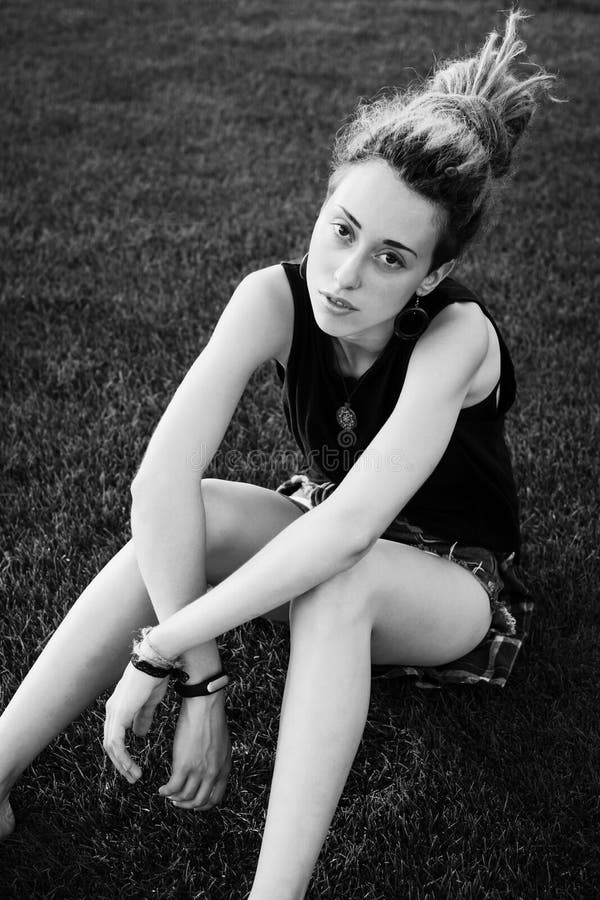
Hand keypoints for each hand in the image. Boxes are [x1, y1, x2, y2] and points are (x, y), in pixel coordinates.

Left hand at [103, 662, 168, 782]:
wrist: (155, 661)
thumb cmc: (154, 677)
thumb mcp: (149, 702)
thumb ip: (142, 718)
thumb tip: (139, 734)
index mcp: (118, 708)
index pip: (114, 736)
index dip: (122, 753)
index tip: (132, 766)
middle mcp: (112, 711)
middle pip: (110, 744)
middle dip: (120, 763)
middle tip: (132, 777)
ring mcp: (114, 712)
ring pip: (111, 746)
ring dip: (121, 764)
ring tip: (134, 776)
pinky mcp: (119, 713)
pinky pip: (116, 741)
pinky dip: (122, 756)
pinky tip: (130, 765)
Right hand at [158, 693, 230, 809]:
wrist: (205, 707)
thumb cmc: (211, 720)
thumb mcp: (221, 745)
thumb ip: (215, 761)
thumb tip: (205, 771)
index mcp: (224, 768)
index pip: (215, 798)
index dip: (203, 805)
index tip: (193, 802)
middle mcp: (213, 773)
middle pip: (200, 801)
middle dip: (187, 805)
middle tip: (177, 802)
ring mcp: (198, 771)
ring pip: (185, 797)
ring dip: (175, 799)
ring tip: (168, 794)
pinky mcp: (184, 765)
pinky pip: (173, 788)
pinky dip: (166, 792)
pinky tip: (161, 790)